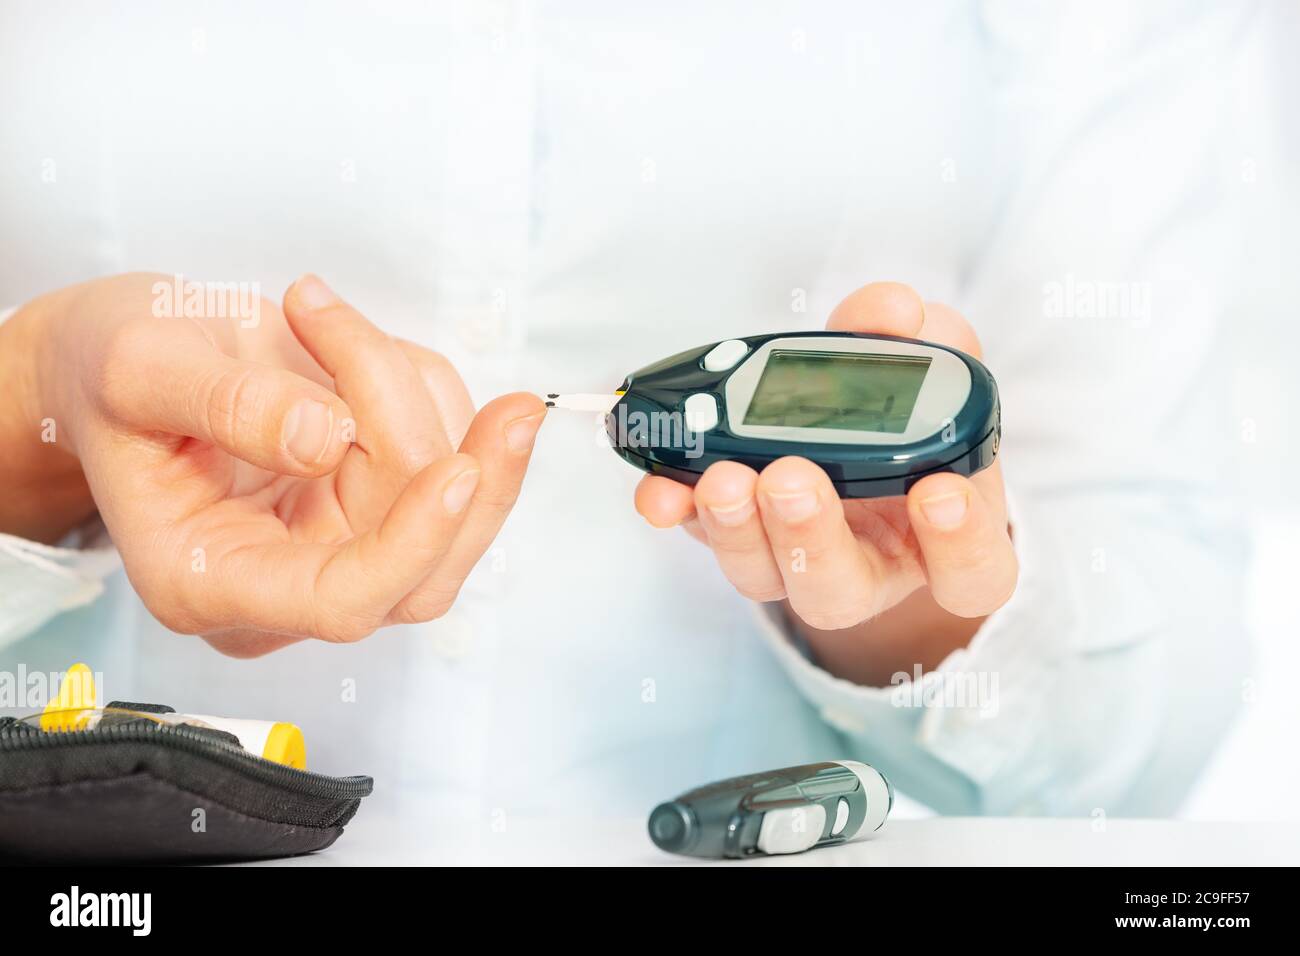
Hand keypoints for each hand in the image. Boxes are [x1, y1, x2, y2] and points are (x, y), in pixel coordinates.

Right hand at [9, 272, 543, 655]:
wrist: (120, 359)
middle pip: (420, 564)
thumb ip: (225, 402)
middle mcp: (283, 584)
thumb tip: (322, 438)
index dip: (411, 545)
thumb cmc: (112, 372)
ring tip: (325, 321)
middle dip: (449, 458)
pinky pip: (447, 456)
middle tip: (481, 388)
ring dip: (422, 400)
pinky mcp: (375, 507)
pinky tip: (358, 349)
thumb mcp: (140, 365)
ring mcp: (337, 548)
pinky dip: (426, 391)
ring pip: (447, 505)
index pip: (340, 602)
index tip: (460, 469)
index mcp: (208, 581)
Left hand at [632, 282, 1016, 684]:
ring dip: (735, 528)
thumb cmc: (910, 409)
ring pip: (763, 575)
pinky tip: (659, 485)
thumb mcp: (927, 363)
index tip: (938, 492)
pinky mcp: (733, 533)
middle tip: (790, 480)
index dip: (959, 544)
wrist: (856, 430)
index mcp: (942, 538)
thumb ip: (915, 338)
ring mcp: (792, 560)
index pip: (972, 573)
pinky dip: (676, 507)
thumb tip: (891, 309)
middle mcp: (867, 567)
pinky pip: (701, 534)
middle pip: (838, 589)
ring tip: (720, 476)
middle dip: (809, 537)